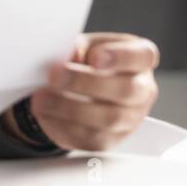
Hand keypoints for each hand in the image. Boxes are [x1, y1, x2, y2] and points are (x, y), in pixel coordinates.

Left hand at [26, 32, 159, 151]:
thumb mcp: (82, 45)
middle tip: (54, 75)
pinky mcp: (109, 140)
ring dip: (69, 107)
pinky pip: (90, 138)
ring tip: (41, 97)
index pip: (144, 56)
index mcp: (139, 59)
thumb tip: (73, 57)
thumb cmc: (84, 60)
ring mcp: (130, 119)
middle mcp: (142, 90)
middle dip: (86, 82)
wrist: (73, 89)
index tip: (94, 57)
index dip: (121, 56)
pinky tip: (45, 111)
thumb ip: (80, 48)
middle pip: (127, 90)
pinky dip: (63, 124)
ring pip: (108, 118)